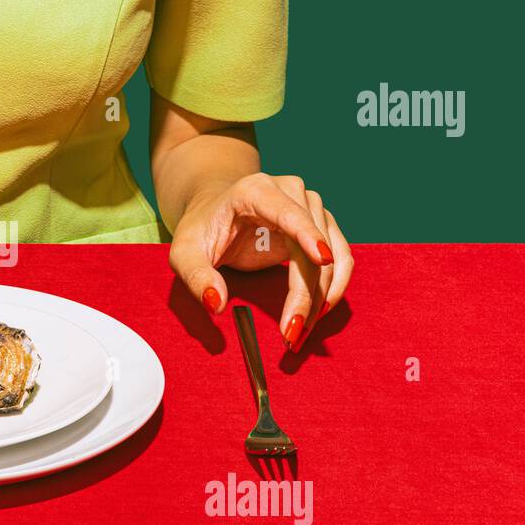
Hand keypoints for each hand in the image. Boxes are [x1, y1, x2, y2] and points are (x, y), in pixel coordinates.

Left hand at [168, 172, 353, 350]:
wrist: (215, 210)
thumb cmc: (201, 229)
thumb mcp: (184, 253)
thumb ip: (197, 277)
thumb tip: (217, 304)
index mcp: (255, 191)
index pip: (289, 212)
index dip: (308, 234)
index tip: (322, 260)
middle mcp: (291, 192)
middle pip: (312, 246)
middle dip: (306, 294)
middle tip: (291, 333)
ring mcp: (311, 207)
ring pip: (333, 256)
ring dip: (324, 297)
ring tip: (301, 331)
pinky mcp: (322, 225)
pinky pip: (340, 259)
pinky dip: (333, 288)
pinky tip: (318, 312)